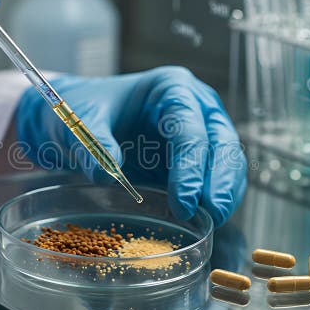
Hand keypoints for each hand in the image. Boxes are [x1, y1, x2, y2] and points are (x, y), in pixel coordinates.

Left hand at [15, 67, 246, 225]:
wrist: (84, 115)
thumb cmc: (87, 109)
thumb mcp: (82, 123)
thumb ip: (93, 145)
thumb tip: (106, 174)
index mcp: (171, 87)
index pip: (190, 127)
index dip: (191, 166)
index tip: (184, 202)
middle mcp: (195, 105)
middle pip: (222, 141)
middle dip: (221, 181)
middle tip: (213, 215)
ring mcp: (202, 129)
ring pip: (228, 159)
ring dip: (226, 191)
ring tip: (215, 221)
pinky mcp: (198, 154)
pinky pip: (218, 175)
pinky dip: (218, 196)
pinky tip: (210, 218)